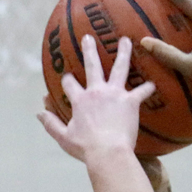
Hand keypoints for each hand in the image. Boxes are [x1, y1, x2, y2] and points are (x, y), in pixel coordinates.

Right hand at [39, 35, 153, 161]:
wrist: (108, 153)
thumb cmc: (86, 148)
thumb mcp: (64, 137)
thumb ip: (51, 124)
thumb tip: (38, 113)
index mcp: (80, 100)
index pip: (69, 83)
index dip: (67, 80)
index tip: (67, 78)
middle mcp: (96, 91)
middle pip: (92, 65)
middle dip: (89, 50)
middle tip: (88, 37)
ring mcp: (114, 94)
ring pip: (119, 68)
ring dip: (122, 53)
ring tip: (125, 41)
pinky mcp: (130, 102)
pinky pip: (141, 92)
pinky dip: (147, 88)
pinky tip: (153, 84)